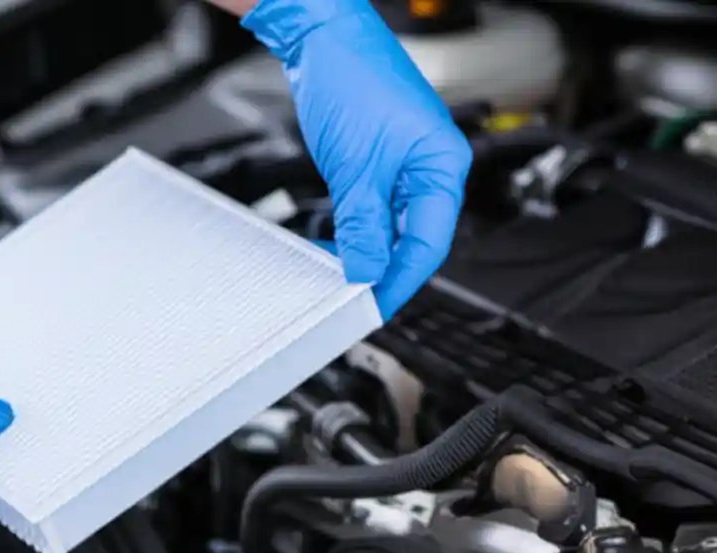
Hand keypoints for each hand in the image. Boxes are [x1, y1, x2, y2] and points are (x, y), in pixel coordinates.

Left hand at [241, 0, 471, 316]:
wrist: (319, 37)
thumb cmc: (350, 78)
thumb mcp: (355, 166)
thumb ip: (364, 223)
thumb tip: (367, 271)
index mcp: (442, 165)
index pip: (428, 243)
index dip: (401, 280)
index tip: (374, 307)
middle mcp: (431, 166)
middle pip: (415, 239)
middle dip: (385, 271)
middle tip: (354, 302)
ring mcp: (405, 163)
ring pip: (393, 226)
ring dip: (369, 252)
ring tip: (342, 278)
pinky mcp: (380, 160)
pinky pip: (375, 208)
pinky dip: (358, 230)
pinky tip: (339, 246)